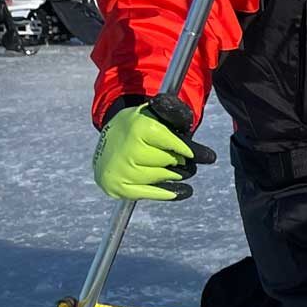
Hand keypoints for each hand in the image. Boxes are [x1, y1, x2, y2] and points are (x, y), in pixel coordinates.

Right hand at [91, 97, 216, 200]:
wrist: (109, 143)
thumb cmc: (138, 126)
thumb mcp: (154, 112)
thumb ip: (173, 112)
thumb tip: (186, 120)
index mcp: (138, 127)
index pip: (175, 145)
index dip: (187, 150)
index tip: (198, 155)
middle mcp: (128, 150)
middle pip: (170, 161)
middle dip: (178, 161)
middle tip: (178, 160)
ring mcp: (121, 171)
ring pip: (163, 177)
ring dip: (173, 174)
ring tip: (171, 168)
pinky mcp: (118, 188)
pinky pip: (153, 194)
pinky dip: (170, 193)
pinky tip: (184, 190)